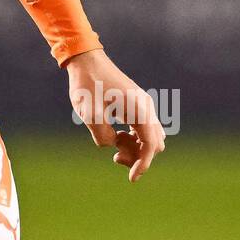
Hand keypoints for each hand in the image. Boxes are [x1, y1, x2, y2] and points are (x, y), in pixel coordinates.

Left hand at [66, 48, 165, 182]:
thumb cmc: (87, 84)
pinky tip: (116, 135)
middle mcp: (146, 108)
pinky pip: (142, 128)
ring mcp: (143, 105)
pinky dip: (133, 137)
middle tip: (115, 155)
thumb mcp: (89, 113)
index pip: (150, 145)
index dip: (143, 165)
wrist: (86, 60)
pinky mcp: (136, 104)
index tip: (132, 178)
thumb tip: (113, 144)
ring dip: (136, 147)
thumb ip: (103, 136)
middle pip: (154, 143)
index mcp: (139, 110)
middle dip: (138, 156)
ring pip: (149, 136)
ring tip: (114, 144)